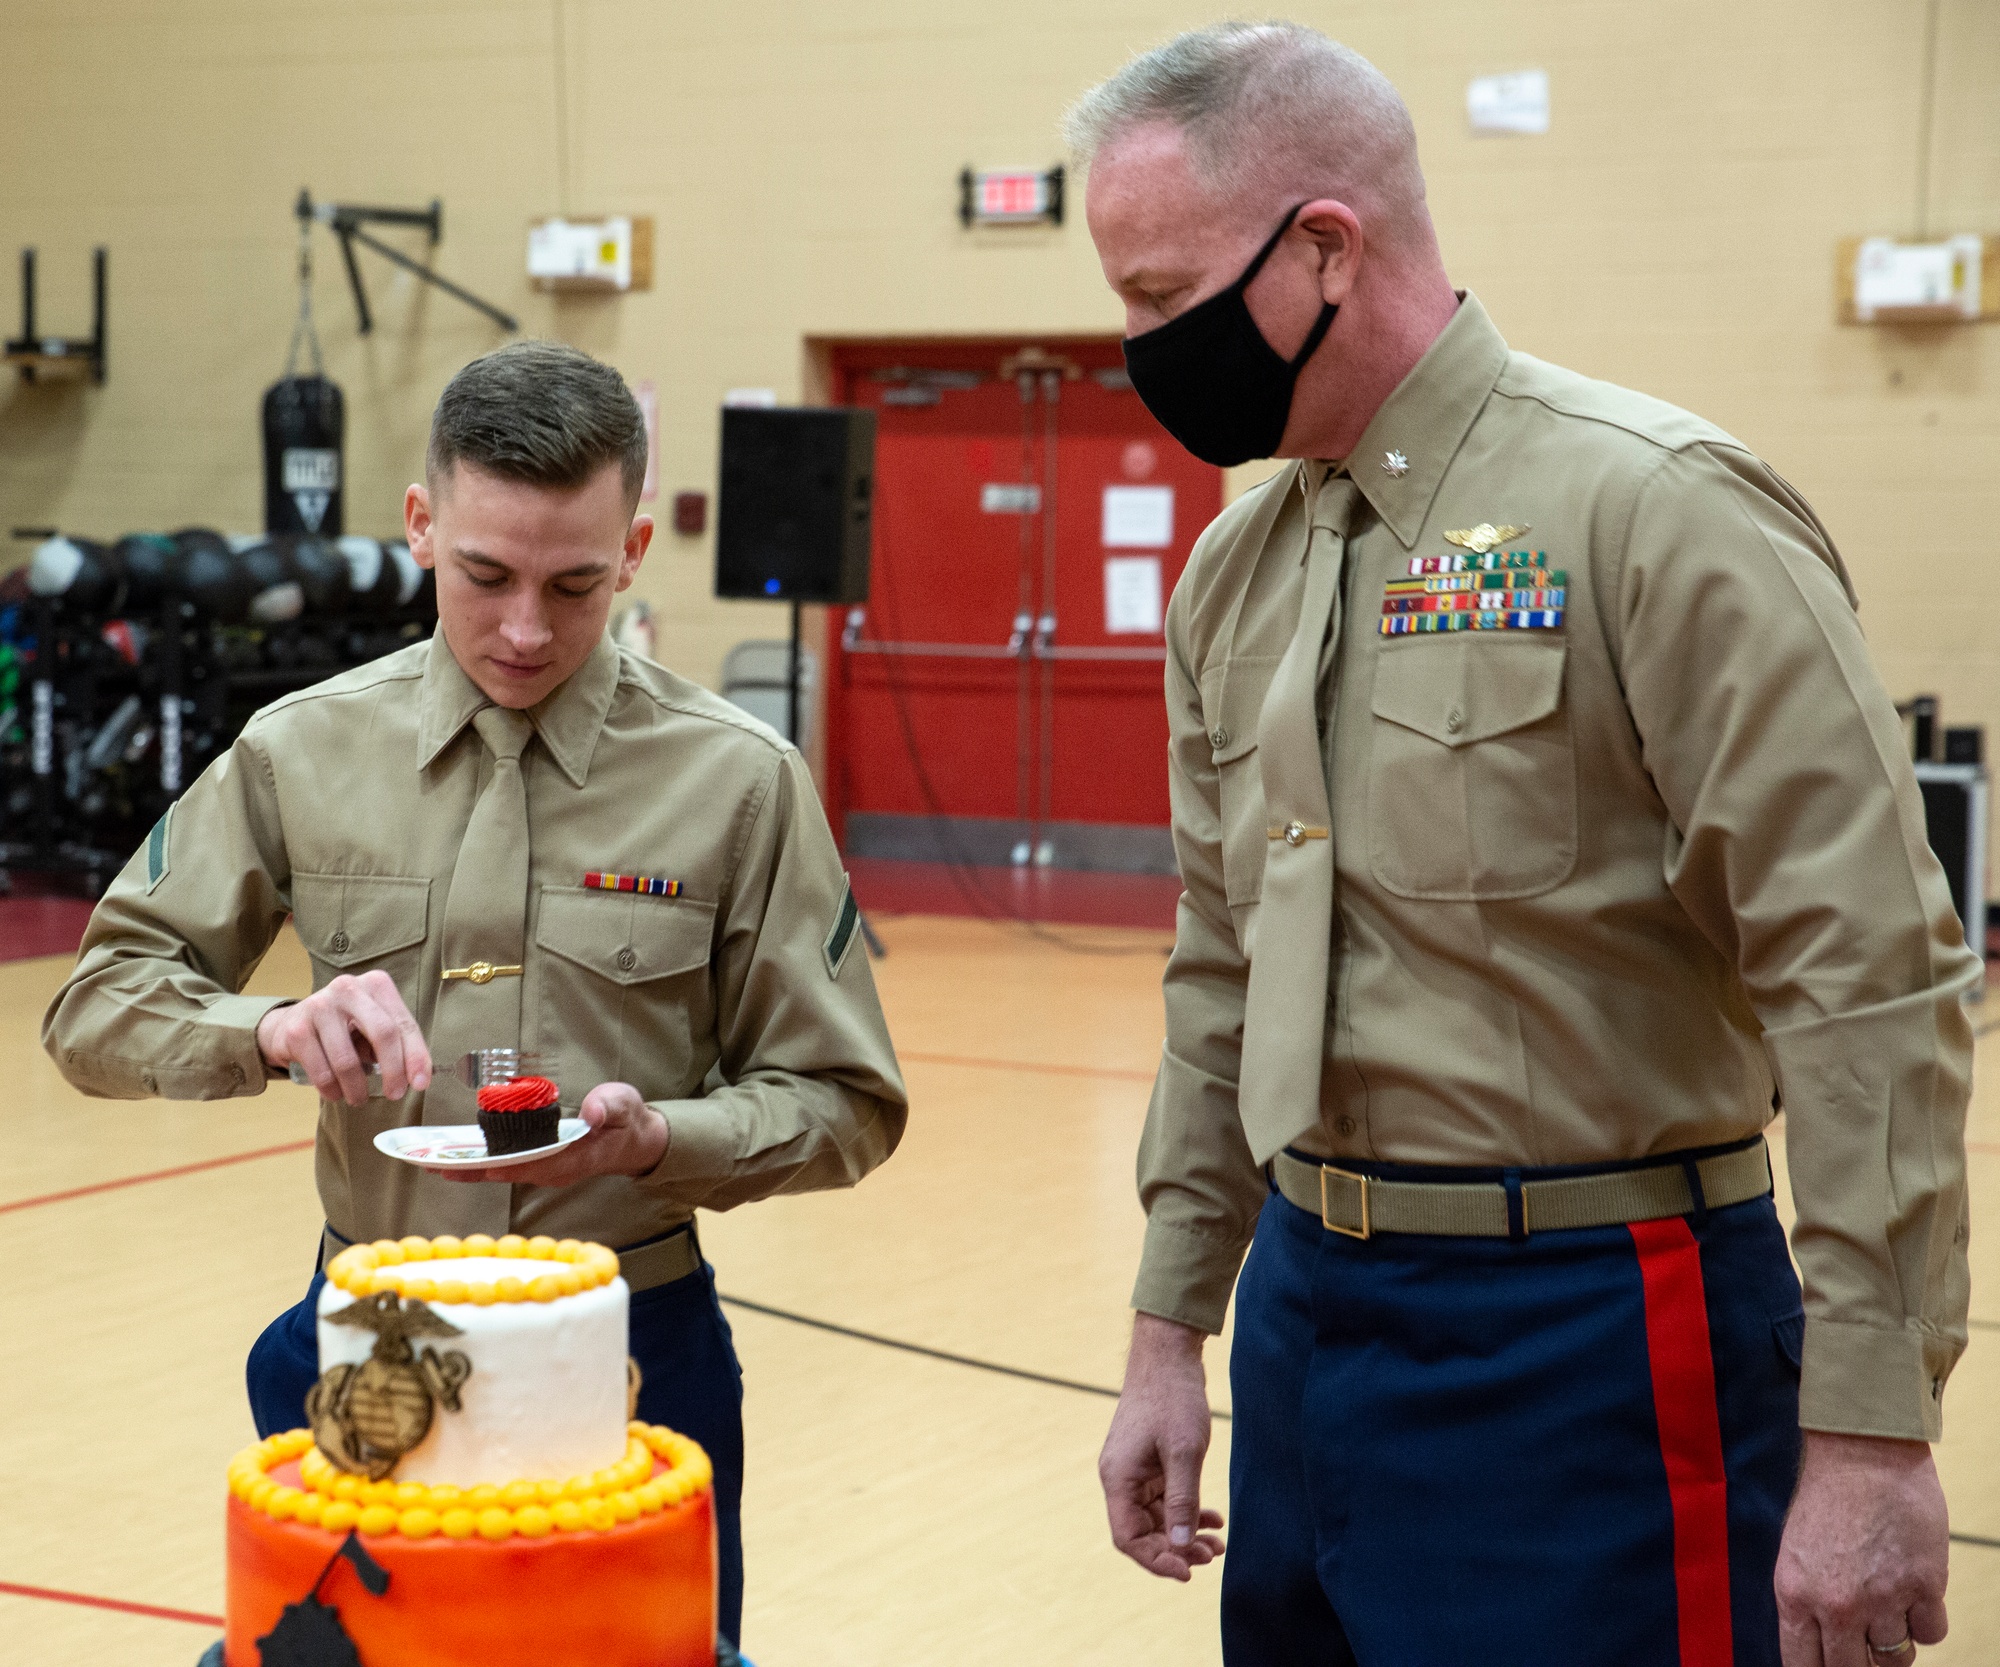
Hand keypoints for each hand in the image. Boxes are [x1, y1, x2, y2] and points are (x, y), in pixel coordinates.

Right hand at [258, 970, 430, 1104]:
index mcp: (375, 984)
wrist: (292, 1025)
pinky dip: (332, 1090)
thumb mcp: (374, 1027)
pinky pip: (322, 1072)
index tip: (421, 1084)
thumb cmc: (346, 1028)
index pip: (403, 1023)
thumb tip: (419, 1078)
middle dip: (393, 1071)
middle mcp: (348, 988)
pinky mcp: (296, 1029)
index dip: (416, 1056)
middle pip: (383, 1033)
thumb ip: (398, 1045)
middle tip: (395, 1095)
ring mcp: (320, 1006)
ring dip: (357, 1089)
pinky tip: (336, 1093)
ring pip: (348, 1060)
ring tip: (358, 1098)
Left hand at [434, 1081, 667, 1186]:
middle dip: (469, 1169)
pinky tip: (459, 1158)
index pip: (529, 1164)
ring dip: (469, 1168)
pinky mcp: (541, 1164)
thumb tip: (591, 1112)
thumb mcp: (624, 1105)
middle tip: (431, 1163)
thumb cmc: (628, 1120)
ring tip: (433, 1162)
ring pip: (502, 1172)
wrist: (636, 1141)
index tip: (471, 1164)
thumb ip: (608, 1107)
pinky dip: (482, 1163)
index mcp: (573, 1158)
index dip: (499, 1165)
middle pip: (506, 1172)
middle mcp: (554, 1169)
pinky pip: (507, 1166)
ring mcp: (547, 1169)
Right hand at [1099, 1312, 1224, 1580]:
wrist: (1168, 1353)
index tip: (1189, 1570)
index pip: (1128, 1538)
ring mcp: (1134, 1470)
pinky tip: (1213, 1518)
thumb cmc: (1172, 1397)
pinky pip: (1164, 1499)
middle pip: (1142, 1533)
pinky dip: (1187, 1512)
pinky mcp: (1149, 1462)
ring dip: (1184, 1533)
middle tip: (1212, 1555)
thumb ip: (1182, 1500)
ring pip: (1156, 1518)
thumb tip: (1179, 1547)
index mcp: (1118, 1478)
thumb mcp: (1184, 1451)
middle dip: (1176, 1549)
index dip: (1156, 1560)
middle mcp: (1121, 1478)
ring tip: (1217, 1543)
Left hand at [1776, 1431, 1948, 1664]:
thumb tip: (1824, 1644)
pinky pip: (1931, 1633)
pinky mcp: (1923, 1586)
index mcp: (1795, 1595)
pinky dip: (1926, 1622)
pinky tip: (1915, 1594)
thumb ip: (1808, 1602)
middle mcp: (1836, 1604)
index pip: (1804, 1665)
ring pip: (1897, 1658)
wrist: (1862, 1452)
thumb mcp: (1797, 1553)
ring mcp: (1882, 1598)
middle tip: (1867, 1651)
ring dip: (1895, 1642)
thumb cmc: (1826, 1496)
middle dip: (1862, 1665)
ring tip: (1890, 1610)